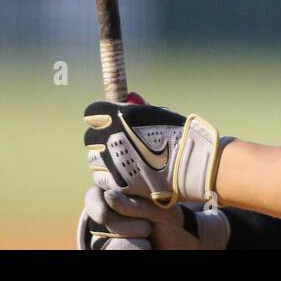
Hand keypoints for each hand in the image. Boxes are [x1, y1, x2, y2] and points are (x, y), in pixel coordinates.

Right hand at [76, 186, 229, 249]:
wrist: (184, 245)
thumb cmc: (171, 221)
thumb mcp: (160, 210)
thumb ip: (135, 204)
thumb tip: (108, 196)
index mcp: (117, 195)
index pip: (93, 196)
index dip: (95, 205)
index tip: (104, 216)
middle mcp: (108, 215)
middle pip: (101, 221)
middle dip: (124, 226)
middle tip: (147, 228)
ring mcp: (109, 236)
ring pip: (104, 241)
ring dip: (129, 242)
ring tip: (148, 240)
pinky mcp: (115, 248)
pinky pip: (113, 251)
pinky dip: (130, 250)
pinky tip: (145, 248)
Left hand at [82, 98, 229, 208]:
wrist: (191, 163)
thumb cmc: (177, 133)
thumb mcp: (156, 113)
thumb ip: (137, 107)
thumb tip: (127, 98)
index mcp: (118, 115)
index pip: (91, 113)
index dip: (99, 118)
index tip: (108, 123)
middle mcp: (109, 137)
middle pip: (90, 138)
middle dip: (100, 139)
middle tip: (117, 144)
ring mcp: (111, 161)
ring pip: (93, 159)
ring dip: (104, 158)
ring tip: (122, 160)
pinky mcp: (116, 182)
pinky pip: (100, 178)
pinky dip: (108, 176)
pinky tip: (123, 173)